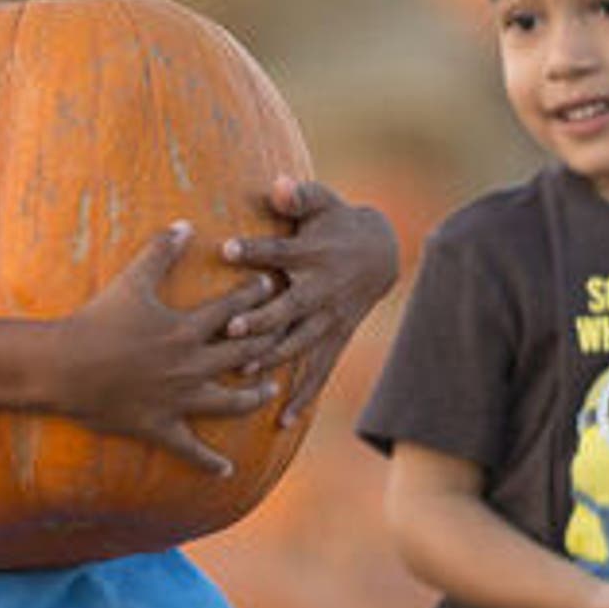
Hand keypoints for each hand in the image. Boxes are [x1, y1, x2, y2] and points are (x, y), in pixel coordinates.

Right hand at [46, 222, 270, 477]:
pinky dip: (209, 462)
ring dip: (253, 397)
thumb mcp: (130, 281)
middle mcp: (190, 366)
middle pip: (243, 356)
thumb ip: (160, 253)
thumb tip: (184, 225)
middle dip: (268, 344)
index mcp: (185, 330)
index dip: (255, 297)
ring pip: (230, 403)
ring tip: (270, 392)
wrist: (63, 366)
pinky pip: (190, 450)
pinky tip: (228, 471)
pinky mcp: (160, 427)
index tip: (273, 286)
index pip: (233, 310)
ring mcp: (178, 400)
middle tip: (288, 336)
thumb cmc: (96, 321)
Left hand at [220, 177, 398, 429]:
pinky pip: (318, 372)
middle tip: (234, 327)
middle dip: (264, 317)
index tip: (227, 248)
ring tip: (246, 372)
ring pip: (301, 344)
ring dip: (275, 358)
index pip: (281, 251)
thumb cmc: (336, 222)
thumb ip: (300, 195)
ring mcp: (329, 321)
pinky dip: (303, 397)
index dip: (256, 249)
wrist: (381, 253)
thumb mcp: (323, 201)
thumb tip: (279, 185)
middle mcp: (321, 291)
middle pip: (291, 307)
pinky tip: (282, 422)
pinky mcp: (334, 341)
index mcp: (313, 255)